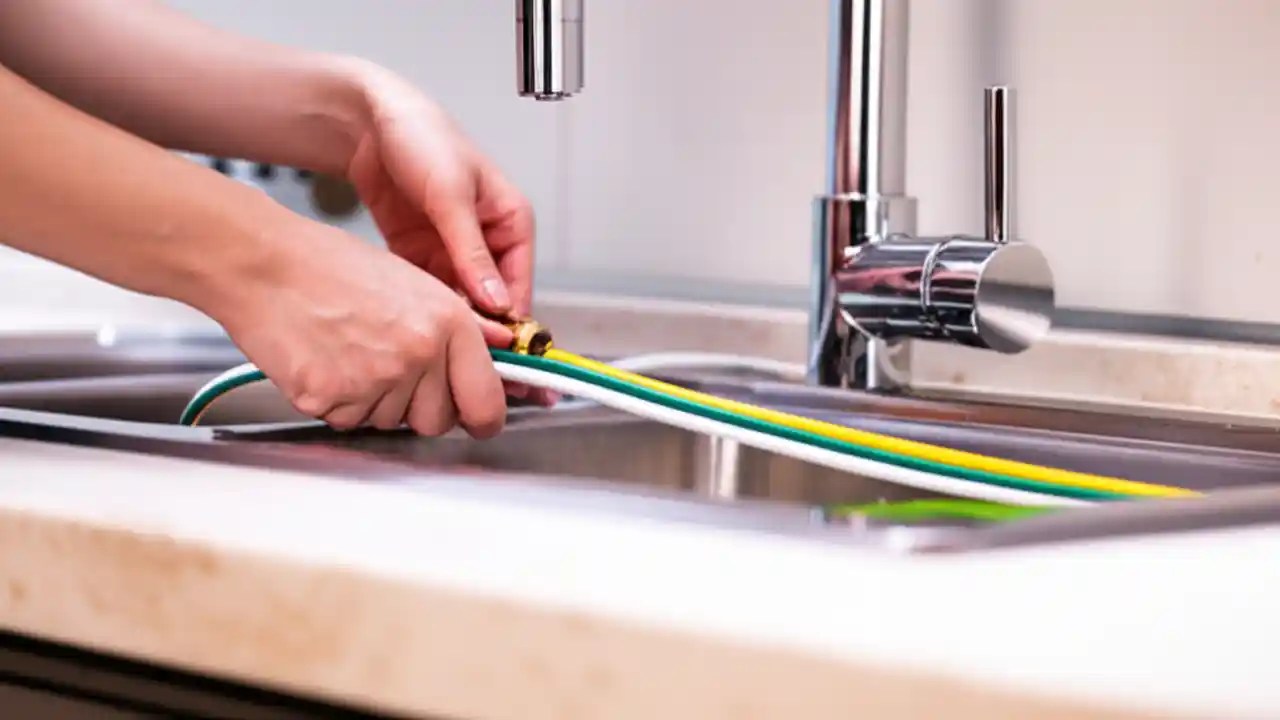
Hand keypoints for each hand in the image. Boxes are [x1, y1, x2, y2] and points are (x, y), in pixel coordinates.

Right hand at [218, 221, 506, 436]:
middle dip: (420, 407)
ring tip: (349, 353)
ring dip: (375, 402)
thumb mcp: (411, 281)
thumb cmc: (330, 266)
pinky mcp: (333, 400)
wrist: (264, 264)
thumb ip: (461, 324)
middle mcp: (418, 354)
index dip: (484, 418)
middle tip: (390, 370)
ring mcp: (376, 380)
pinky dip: (338, 404)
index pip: (485, 400)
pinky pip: (349, 423)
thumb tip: (502, 346)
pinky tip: (325, 364)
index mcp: (447, 322)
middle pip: (438, 421)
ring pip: (391, 422)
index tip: (480, 422)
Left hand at [344, 64, 551, 402]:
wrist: (369, 119)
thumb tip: (496, 305)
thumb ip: (471, 253)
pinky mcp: (422, 257)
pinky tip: (423, 347)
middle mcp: (488, 244)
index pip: (519, 292)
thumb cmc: (422, 137)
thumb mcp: (451, 196)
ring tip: (450, 375)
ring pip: (461, 308)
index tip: (511, 368)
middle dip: (488, 346)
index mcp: (511, 225)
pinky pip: (431, 297)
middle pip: (493, 308)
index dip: (515, 333)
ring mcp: (453, 253)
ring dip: (456, 337)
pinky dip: (429, 319)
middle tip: (486, 387)